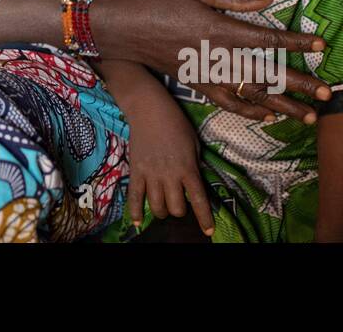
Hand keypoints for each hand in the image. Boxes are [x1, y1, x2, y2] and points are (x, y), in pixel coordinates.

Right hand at [91, 0, 331, 122]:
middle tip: (327, 94)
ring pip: (252, 95)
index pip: (266, 39)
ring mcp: (208, 75)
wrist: (126, 30)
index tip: (321, 45)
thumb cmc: (160, 3)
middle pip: (266, 75)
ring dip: (282, 107)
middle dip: (299, 85)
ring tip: (308, 116)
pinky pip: (228, 103)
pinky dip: (250, 111)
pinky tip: (268, 116)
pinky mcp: (198, 84)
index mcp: (220, 30)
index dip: (295, 43)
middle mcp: (218, 57)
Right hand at [125, 92, 213, 234]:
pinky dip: (135, 212)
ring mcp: (151, 174)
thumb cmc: (176, 123)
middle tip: (180, 204)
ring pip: (157, 206)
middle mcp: (170, 175)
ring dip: (163, 211)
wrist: (149, 109)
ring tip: (164, 206)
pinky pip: (134, 197)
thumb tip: (193, 183)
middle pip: (177, 208)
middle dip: (180, 211)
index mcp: (188, 168)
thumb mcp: (194, 143)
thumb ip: (194, 165)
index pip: (199, 200)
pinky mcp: (136, 171)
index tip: (208, 231)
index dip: (204, 219)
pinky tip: (137, 222)